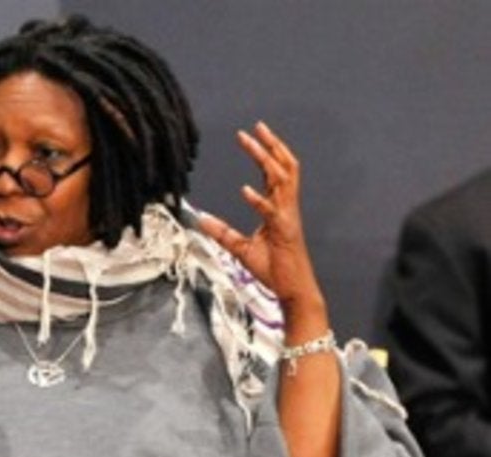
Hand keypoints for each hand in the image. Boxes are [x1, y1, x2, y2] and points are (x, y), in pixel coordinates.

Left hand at [198, 121, 322, 315]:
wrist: (293, 290)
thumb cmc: (273, 269)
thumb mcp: (240, 248)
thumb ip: (222, 232)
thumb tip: (201, 219)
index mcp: (279, 208)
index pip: (275, 173)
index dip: (266, 152)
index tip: (251, 134)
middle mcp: (287, 208)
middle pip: (284, 168)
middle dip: (271, 145)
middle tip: (256, 126)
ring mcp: (287, 218)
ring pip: (282, 180)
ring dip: (266, 160)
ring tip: (252, 143)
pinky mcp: (285, 232)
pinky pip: (272, 212)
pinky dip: (258, 200)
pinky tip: (244, 190)